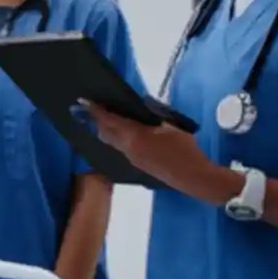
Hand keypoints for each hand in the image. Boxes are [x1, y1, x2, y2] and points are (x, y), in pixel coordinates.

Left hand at [80, 100, 209, 189]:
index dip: (96, 110)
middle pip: (105, 132)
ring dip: (105, 129)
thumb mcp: (170, 127)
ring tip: (104, 117)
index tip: (84, 102)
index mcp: (135, 136)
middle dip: (97, 120)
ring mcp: (131, 158)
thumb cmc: (184, 149)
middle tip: (91, 108)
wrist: (193, 177)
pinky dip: (115, 137)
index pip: (110, 120)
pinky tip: (121, 132)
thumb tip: (140, 109)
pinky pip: (120, 147)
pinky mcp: (137, 164)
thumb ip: (153, 117)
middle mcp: (128, 148)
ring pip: (111, 141)